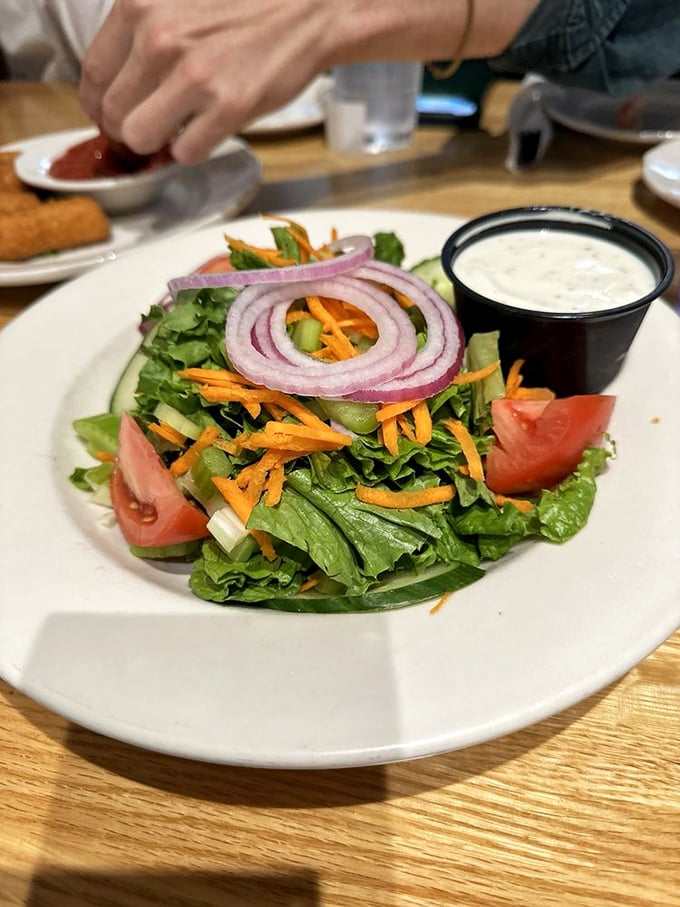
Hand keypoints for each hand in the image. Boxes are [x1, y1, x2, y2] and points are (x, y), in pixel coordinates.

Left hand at [79, 0, 333, 163]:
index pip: (92, 76)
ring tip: (177, 128)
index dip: (99, 106)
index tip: (113, 116)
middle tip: (148, 130)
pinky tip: (207, 128)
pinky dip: (193, 148)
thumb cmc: (244, 6)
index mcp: (139, 8)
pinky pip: (185, 152)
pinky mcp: (228, 108)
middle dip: (127, 130)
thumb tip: (116, 82)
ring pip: (140, 138)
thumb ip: (141, 30)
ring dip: (157, 142)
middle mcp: (160, 41)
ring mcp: (194, 77)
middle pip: (113, 115)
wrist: (305, 10)